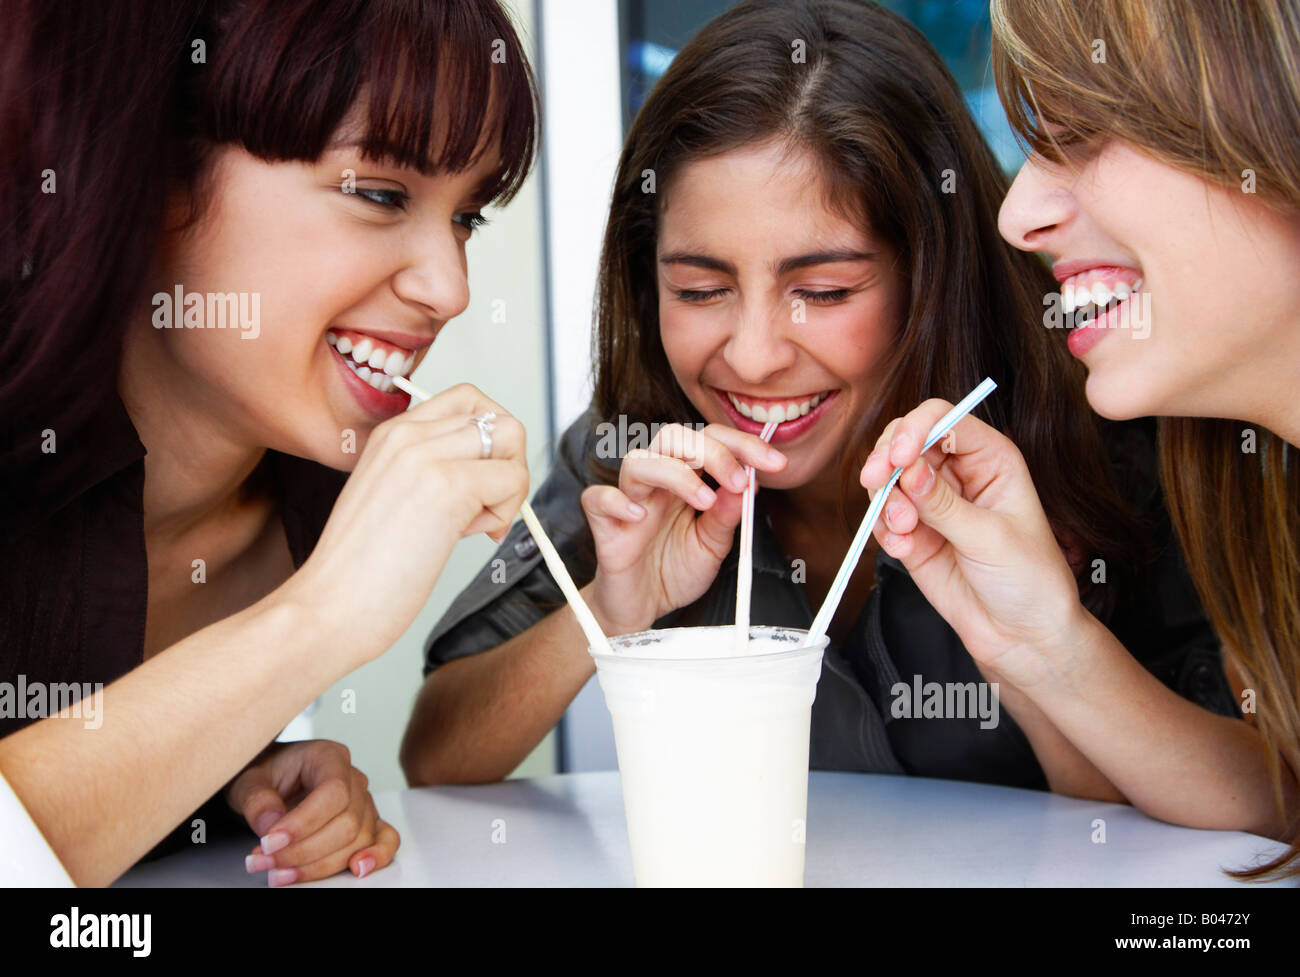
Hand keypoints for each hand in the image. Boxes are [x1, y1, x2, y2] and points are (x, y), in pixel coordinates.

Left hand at [228, 740, 398, 885]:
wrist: (271, 780)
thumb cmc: (265, 775)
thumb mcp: (248, 781)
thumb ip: (257, 801)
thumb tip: (271, 826)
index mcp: (329, 757)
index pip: (333, 792)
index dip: (304, 823)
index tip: (270, 842)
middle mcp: (353, 778)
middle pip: (347, 822)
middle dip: (304, 851)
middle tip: (264, 861)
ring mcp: (363, 802)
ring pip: (359, 839)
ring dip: (319, 865)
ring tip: (279, 873)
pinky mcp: (366, 823)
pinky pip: (386, 839)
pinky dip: (377, 856)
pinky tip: (357, 868)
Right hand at [282, 383, 528, 660]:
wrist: (330, 606)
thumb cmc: (362, 571)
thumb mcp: (393, 500)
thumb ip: (432, 475)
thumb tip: (492, 476)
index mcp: (391, 434)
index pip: (468, 401)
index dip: (489, 442)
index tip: (479, 484)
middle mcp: (408, 434)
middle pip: (497, 416)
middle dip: (507, 462)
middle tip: (487, 506)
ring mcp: (426, 456)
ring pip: (510, 440)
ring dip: (509, 484)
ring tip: (477, 522)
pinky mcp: (447, 486)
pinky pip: (512, 478)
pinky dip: (507, 510)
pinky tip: (474, 536)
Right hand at [581, 423, 785, 633]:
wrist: (644, 607)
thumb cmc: (675, 569)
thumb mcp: (713, 545)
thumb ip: (727, 515)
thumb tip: (749, 483)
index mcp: (686, 479)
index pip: (710, 440)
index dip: (743, 445)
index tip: (776, 463)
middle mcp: (657, 482)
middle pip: (674, 437)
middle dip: (713, 451)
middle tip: (740, 481)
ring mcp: (628, 499)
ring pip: (638, 460)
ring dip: (675, 473)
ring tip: (704, 501)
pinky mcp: (603, 524)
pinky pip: (597, 498)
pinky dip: (617, 501)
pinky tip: (639, 516)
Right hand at [858, 401, 1087, 683]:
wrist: (1021, 635)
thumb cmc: (1029, 580)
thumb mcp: (990, 538)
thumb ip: (944, 504)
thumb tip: (909, 470)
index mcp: (990, 458)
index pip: (943, 419)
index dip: (915, 429)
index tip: (899, 456)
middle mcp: (958, 473)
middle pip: (906, 441)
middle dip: (888, 461)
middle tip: (877, 483)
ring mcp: (933, 502)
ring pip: (889, 478)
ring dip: (886, 502)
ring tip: (904, 531)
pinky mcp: (914, 531)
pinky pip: (883, 517)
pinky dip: (885, 531)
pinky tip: (906, 550)